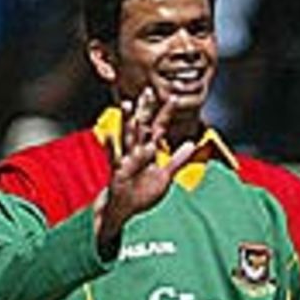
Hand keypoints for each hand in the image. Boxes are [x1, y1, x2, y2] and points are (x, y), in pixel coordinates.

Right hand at [94, 89, 196, 254]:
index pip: (159, 128)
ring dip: (127, 122)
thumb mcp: (164, 176)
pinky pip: (114, 159)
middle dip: (145, 110)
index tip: (175, 98)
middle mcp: (136, 152)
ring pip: (127, 138)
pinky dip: (111, 148)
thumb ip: (177, 160)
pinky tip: (107, 136)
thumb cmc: (142, 192)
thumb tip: (192, 144)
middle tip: (148, 90)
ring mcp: (126, 160)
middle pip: (141, 127)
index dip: (166, 114)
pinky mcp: (117, 172)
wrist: (121, 209)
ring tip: (127, 105)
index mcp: (148, 151)